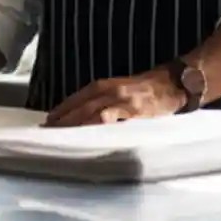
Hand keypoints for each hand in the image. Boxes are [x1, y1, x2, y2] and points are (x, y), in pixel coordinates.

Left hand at [45, 69, 185, 126]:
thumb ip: (103, 100)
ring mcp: (122, 101)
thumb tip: (82, 116)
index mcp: (105, 86)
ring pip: (91, 112)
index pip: (77, 98)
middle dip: (63, 119)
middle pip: (80, 106)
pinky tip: (88, 133)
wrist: (174, 83)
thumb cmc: (147, 90)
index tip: (47, 122)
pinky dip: (98, 124)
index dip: (62, 110)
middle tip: (46, 133)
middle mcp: (110, 91)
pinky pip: (112, 117)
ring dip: (75, 123)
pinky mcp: (134, 111)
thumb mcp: (121, 90)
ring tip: (61, 137)